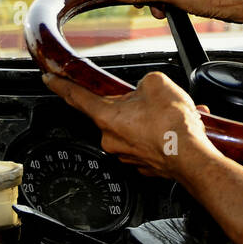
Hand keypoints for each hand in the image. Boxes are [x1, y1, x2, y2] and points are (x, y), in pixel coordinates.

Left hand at [43, 71, 212, 177]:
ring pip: (134, 127)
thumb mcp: (157, 83)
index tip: (50, 79)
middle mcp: (112, 139)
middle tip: (150, 99)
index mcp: (107, 116)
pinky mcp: (144, 164)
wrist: (192, 156)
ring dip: (150, 119)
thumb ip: (144, 82)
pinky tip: (176, 128)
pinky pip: (148, 142)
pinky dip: (160, 133)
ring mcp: (127, 154)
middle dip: (131, 103)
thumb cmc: (173, 126)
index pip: (76, 97)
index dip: (61, 85)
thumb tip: (146, 89)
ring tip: (171, 114)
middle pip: (113, 112)